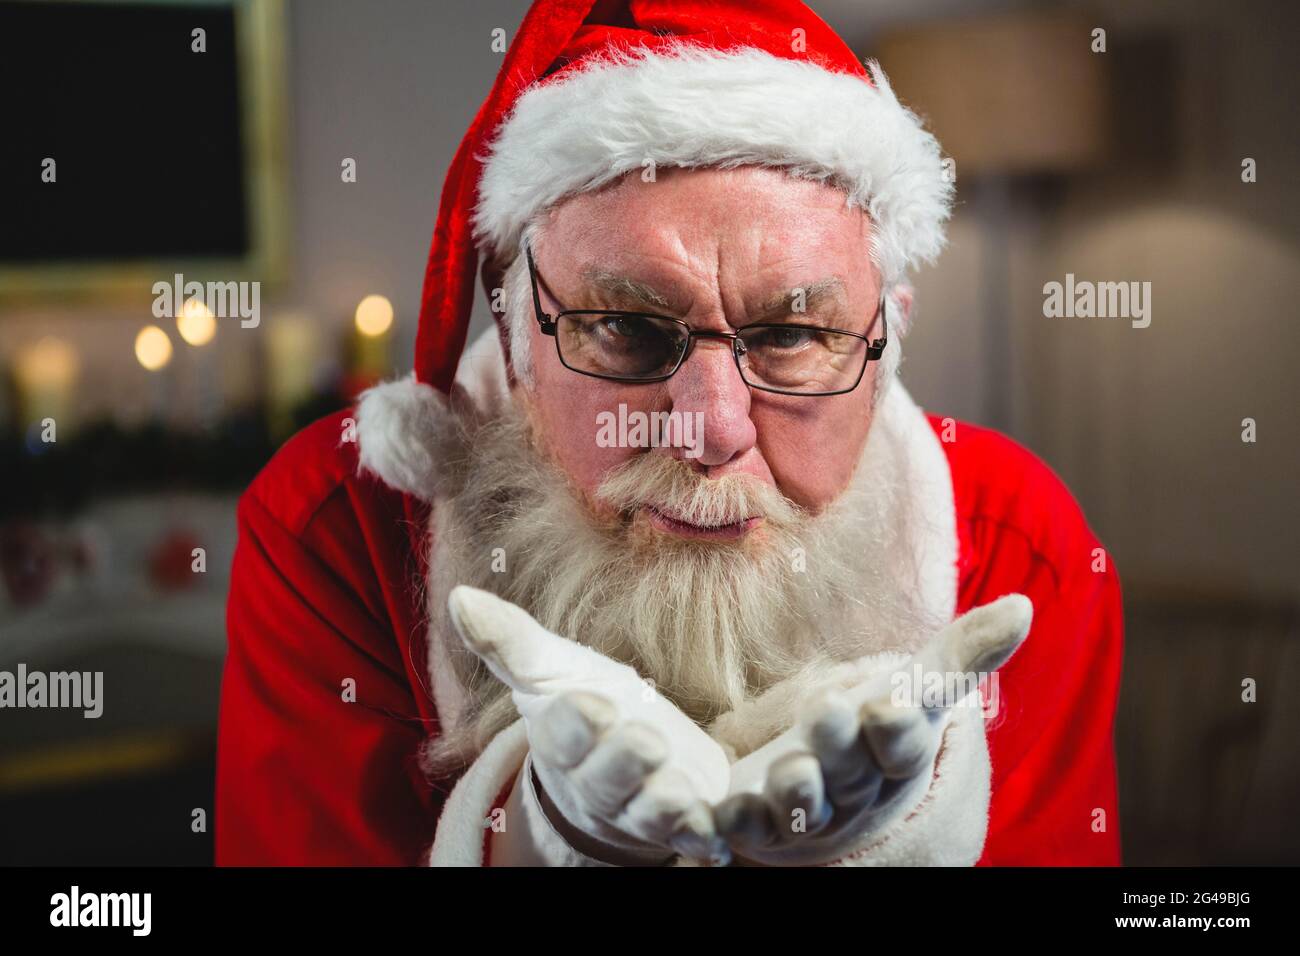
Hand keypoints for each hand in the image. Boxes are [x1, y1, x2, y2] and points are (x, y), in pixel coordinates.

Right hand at [447, 585, 732, 863]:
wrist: (621, 774)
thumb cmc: (588, 709)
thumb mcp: (552, 671)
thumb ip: (510, 640)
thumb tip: (458, 595)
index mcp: (566, 737)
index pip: (563, 732)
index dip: (575, 722)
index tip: (590, 704)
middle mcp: (599, 780)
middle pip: (605, 776)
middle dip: (622, 761)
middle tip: (645, 742)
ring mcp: (641, 807)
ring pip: (648, 812)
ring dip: (663, 805)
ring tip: (680, 793)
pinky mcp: (686, 823)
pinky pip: (695, 835)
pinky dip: (706, 837)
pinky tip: (719, 835)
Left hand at [715, 594, 1032, 864]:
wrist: (834, 801)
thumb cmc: (874, 733)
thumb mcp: (915, 693)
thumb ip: (962, 655)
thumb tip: (1025, 605)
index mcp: (893, 755)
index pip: (905, 746)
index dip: (900, 729)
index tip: (892, 707)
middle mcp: (854, 788)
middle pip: (852, 771)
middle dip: (841, 745)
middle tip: (827, 712)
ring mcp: (807, 812)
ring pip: (804, 806)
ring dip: (796, 789)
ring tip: (790, 769)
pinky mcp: (758, 826)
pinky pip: (746, 829)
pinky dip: (733, 824)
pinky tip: (721, 811)